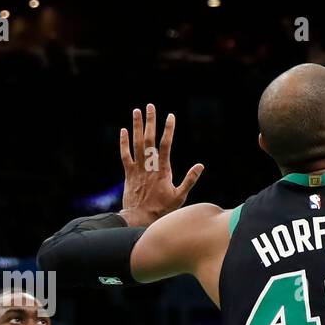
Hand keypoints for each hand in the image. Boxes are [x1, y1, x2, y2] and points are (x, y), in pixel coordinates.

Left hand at [118, 104, 203, 227]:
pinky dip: (124, 143)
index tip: (170, 116)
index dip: (168, 130)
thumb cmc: (162, 208)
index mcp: (162, 170)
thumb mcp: (180, 195)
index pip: (166, 145)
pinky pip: (125, 155)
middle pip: (149, 139)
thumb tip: (200, 165)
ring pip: (136, 143)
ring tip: (136, 111)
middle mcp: (149, 166)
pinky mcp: (128, 173)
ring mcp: (137, 169)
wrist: (139, 217)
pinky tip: (123, 131)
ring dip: (136, 126)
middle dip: (150, 121)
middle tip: (150, 106)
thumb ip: (190, 179)